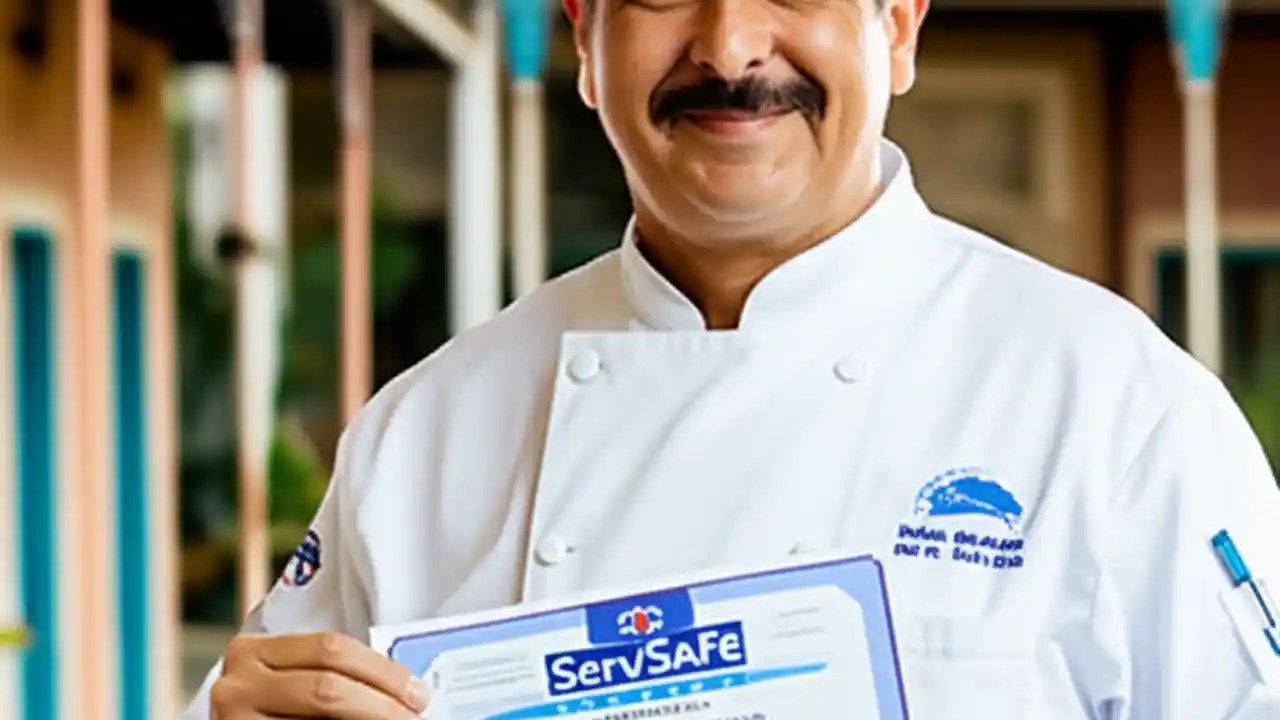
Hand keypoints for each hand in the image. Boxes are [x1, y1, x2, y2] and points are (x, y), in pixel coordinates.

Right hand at [210, 632, 429, 718]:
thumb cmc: (275, 710)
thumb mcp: (292, 682)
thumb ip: (332, 676)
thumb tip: (405, 691)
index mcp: (251, 650)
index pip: (330, 648)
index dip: (382, 671)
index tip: (418, 692)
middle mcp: (236, 682)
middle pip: (327, 686)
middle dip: (381, 703)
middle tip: (416, 716)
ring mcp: (232, 718)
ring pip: (320, 717)